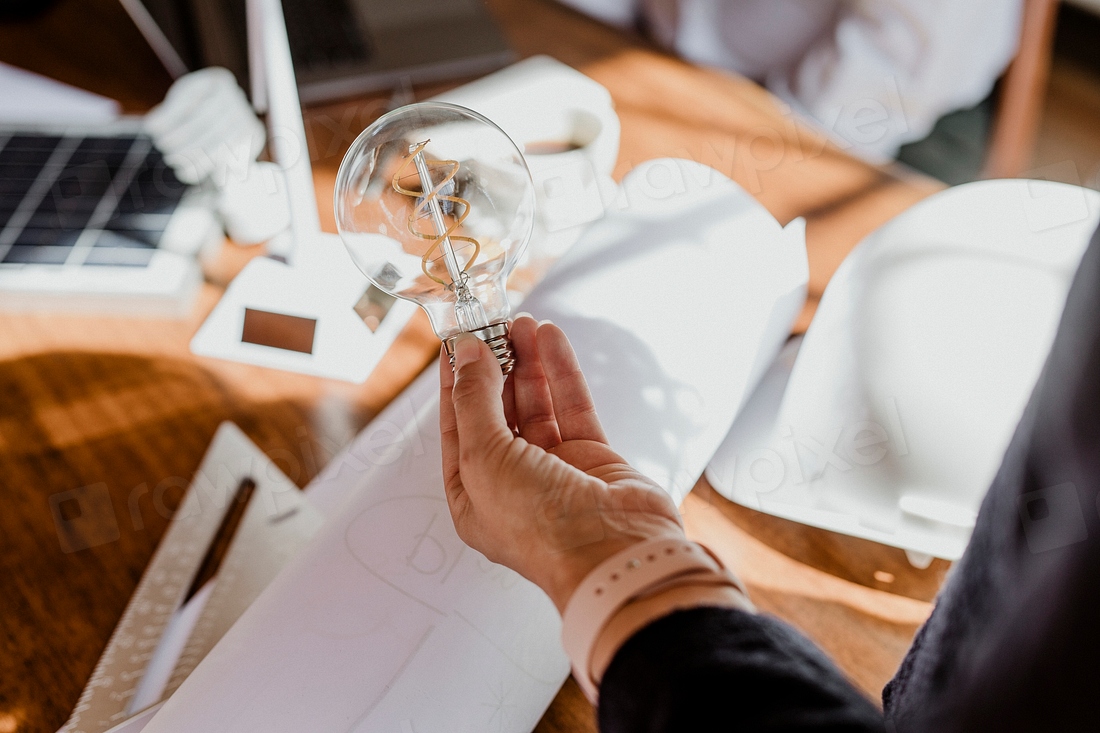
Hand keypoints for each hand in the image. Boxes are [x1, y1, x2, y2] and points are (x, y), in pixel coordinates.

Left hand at [439, 314, 684, 612]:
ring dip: (527, 362)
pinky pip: (572, 407)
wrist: (612, 551)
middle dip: (494, 367)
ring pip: (536, 404)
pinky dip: (562, 373)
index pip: (457, 427)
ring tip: (523, 323)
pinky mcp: (591, 457)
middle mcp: (512, 482)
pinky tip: (552, 340)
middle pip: (497, 411)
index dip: (455, 383)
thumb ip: (475, 401)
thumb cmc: (540, 525)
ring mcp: (553, 469)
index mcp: (474, 495)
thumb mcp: (485, 458)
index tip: (457, 342)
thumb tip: (471, 356)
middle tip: (494, 325)